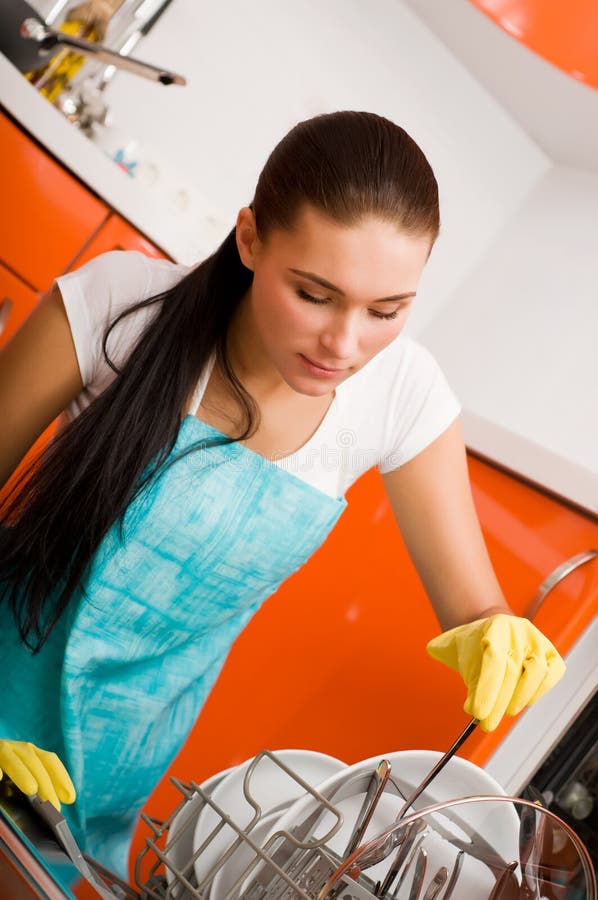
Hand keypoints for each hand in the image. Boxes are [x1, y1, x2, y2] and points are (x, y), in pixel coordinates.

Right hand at [0, 740, 75, 810]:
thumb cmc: (2, 774)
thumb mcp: (19, 777)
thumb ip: (32, 786)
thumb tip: (53, 805)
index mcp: (29, 753)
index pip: (49, 761)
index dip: (61, 777)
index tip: (70, 798)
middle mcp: (16, 748)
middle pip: (35, 762)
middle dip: (46, 784)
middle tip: (52, 807)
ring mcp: (0, 749)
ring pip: (12, 759)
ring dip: (23, 773)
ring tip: (31, 789)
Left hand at [426, 614, 565, 731]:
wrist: (490, 633)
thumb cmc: (476, 648)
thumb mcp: (463, 659)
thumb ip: (469, 683)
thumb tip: (473, 710)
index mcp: (495, 626)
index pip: (493, 659)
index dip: (487, 688)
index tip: (478, 713)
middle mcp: (519, 630)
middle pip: (512, 670)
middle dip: (498, 702)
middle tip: (486, 724)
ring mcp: (538, 640)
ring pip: (537, 672)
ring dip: (520, 698)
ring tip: (505, 711)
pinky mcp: (552, 653)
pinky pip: (553, 673)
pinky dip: (539, 691)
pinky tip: (523, 701)